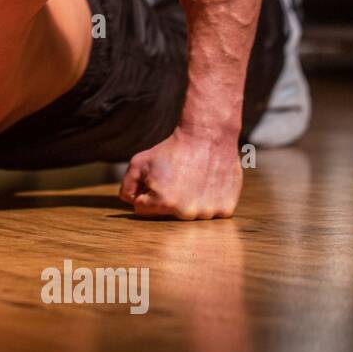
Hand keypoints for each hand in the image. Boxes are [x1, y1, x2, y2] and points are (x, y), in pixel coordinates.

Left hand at [118, 127, 241, 219]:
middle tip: (177, 178)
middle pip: (166, 213)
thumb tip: (131, 204)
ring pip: (190, 214)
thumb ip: (127, 187)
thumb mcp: (139, 163)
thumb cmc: (171, 150)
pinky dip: (208, 201)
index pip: (142, 209)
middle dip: (167, 199)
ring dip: (189, 201)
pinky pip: (210, 213)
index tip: (155, 179)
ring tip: (194, 180)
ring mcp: (208, 213)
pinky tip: (208, 184)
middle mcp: (186, 212)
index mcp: (163, 203)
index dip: (144, 192)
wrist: (208, 137)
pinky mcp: (226, 210)